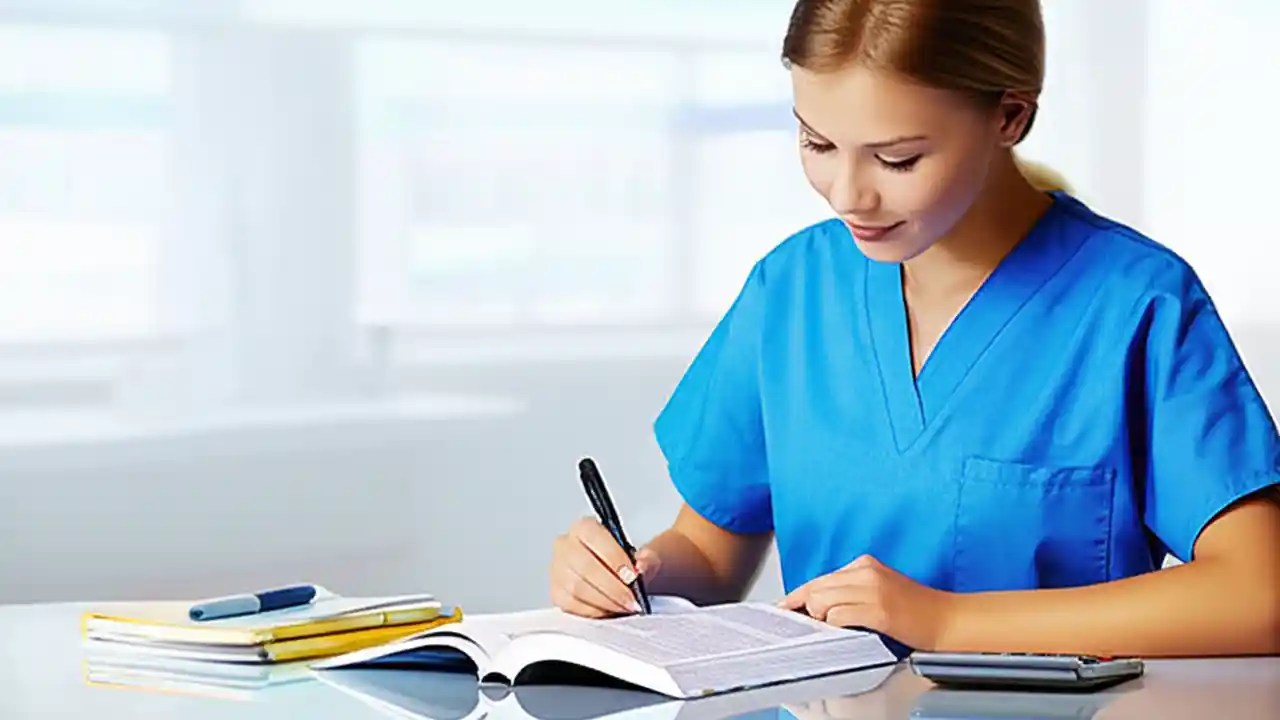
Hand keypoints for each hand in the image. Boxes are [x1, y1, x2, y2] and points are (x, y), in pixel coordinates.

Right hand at [549, 516, 660, 617]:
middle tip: (631, 600)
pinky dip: (592, 612)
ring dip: (604, 602)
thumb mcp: (643, 557)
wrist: (618, 577)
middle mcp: (565, 545)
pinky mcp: (556, 593)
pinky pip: (570, 605)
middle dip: (611, 587)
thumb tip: (642, 567)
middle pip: (584, 566)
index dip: (614, 558)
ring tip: (623, 607)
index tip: (632, 577)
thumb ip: (647, 560)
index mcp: (584, 528)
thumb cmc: (625, 564)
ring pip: (576, 588)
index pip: (594, 537)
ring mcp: (557, 570)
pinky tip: (608, 612)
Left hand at [779, 555, 955, 650]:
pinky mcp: (879, 610)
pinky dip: (835, 626)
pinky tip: (847, 630)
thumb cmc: (914, 608)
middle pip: (816, 588)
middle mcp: (865, 572)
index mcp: (864, 564)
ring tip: (837, 626)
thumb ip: (849, 590)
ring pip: (822, 602)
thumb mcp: (879, 587)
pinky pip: (839, 617)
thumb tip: (816, 603)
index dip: (797, 594)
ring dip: (822, 618)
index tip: (784, 605)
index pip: (819, 579)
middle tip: (802, 621)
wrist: (946, 618)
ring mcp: (872, 590)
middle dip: (805, 608)